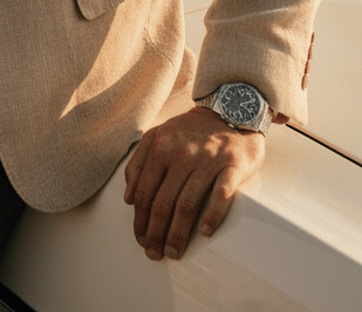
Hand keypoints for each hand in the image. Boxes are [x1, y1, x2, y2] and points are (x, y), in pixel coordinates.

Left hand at [123, 107, 266, 260]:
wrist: (230, 109)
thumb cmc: (192, 129)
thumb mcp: (158, 136)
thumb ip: (139, 162)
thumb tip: (129, 196)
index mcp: (160, 148)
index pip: (144, 191)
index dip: (140, 219)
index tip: (140, 238)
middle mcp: (181, 154)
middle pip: (163, 201)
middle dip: (155, 231)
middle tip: (153, 253)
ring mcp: (207, 161)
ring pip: (187, 203)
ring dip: (178, 233)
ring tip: (173, 251)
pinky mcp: (232, 166)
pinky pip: (221, 195)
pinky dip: (212, 215)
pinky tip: (204, 233)